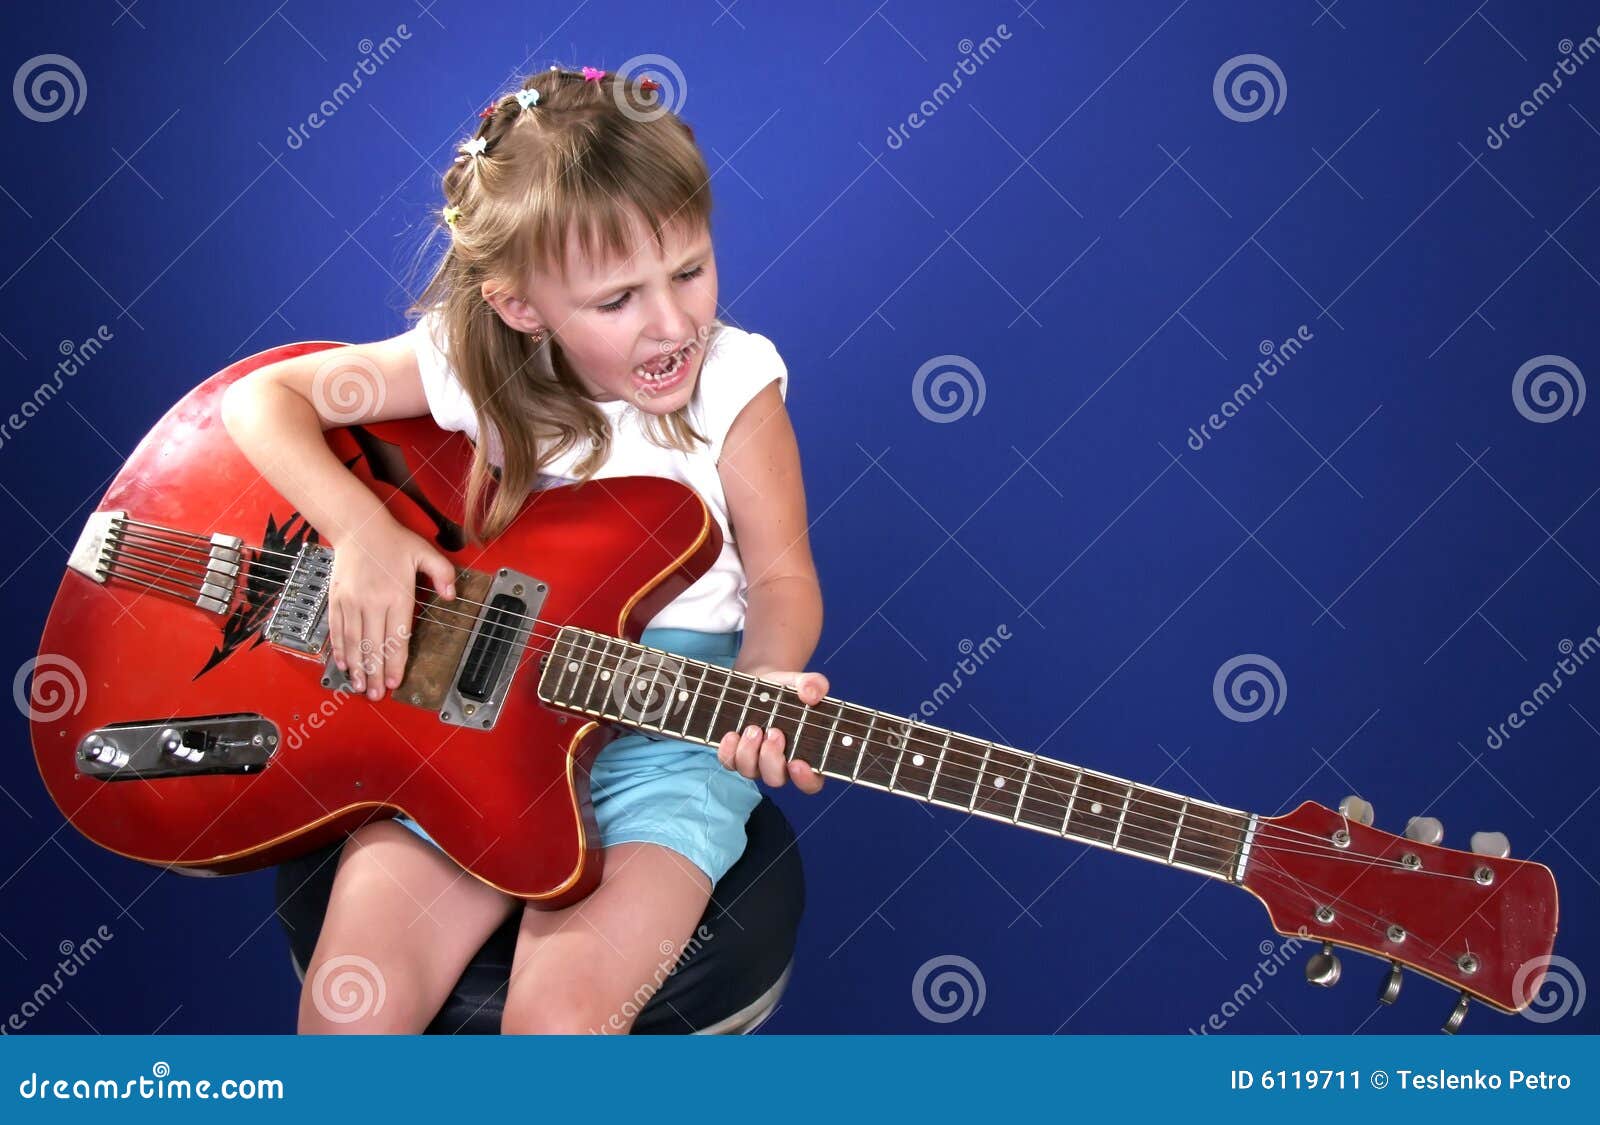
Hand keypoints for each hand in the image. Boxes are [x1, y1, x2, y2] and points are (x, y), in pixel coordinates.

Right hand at [327, 519, 455, 700]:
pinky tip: (343, 665)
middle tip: (375, 696)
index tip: (393, 682)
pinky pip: (337, 630)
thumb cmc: (393, 541)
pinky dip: (339, 650)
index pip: (397, 637)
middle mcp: (372, 601)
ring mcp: (352, 602)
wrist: (358, 526)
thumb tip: (453, 595)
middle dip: (374, 674)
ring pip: (354, 642)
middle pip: (374, 646)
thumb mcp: (425, 552)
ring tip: (359, 687)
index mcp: (397, 594)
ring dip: (356, 667)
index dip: (395, 663)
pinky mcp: (337, 599)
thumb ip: (442, 574)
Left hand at [715, 668, 827, 794]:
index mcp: (806, 755)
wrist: (761, 684)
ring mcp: (756, 761)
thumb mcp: (802, 682)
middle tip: (774, 733)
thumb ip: (814, 685)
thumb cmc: (788, 689)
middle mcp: (781, 764)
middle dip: (771, 759)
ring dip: (749, 752)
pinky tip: (731, 734)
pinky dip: (728, 750)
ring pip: (749, 772)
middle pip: (775, 779)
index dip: (805, 779)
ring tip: (753, 728)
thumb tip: (812, 694)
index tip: (797, 763)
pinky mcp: (735, 754)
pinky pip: (728, 762)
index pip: (811, 782)